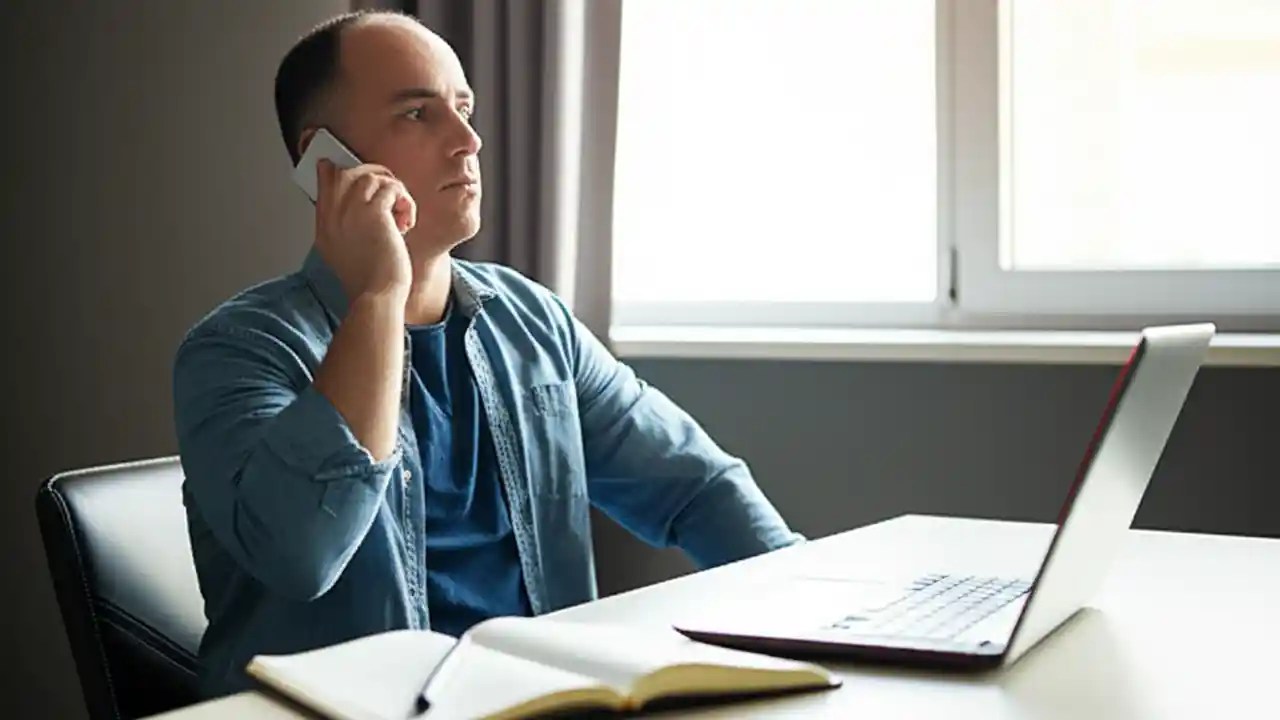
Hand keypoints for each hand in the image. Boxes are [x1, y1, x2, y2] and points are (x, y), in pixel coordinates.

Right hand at [314, 159, 416, 300]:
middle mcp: (333, 215)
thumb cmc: (369, 282)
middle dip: (371, 176)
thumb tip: (371, 209)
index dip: (343, 173)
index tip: (364, 181)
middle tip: (389, 193)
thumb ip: (348, 229)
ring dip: (391, 191)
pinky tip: (406, 224)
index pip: (325, 182)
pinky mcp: (373, 212)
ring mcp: (350, 211)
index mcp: (325, 227)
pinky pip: (392, 188)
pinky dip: (405, 203)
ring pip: (369, 176)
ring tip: (400, 214)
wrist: (376, 296)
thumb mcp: (347, 254)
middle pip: (343, 171)